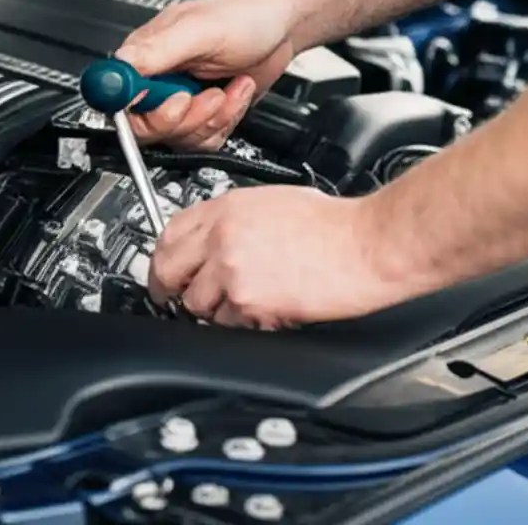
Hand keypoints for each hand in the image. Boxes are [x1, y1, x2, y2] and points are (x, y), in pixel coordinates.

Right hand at [115, 0, 300, 149]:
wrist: (278, 27)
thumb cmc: (244, 17)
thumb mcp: (199, 30)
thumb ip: (157, 50)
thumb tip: (121, 64)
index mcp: (146, 57)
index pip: (121, 98)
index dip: (144, 110)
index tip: (175, 101)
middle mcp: (158, 81)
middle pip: (149, 127)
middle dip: (187, 117)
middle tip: (208, 95)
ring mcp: (180, 100)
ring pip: (179, 137)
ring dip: (211, 118)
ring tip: (225, 89)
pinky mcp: (202, 114)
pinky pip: (203, 139)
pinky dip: (225, 121)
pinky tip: (234, 94)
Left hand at [148, 186, 436, 328]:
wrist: (366, 246)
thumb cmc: (334, 225)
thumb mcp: (273, 202)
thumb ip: (234, 220)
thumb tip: (215, 239)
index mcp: (226, 209)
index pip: (169, 234)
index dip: (162, 257)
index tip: (164, 269)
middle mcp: (222, 238)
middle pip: (168, 271)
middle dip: (169, 290)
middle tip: (174, 299)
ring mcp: (232, 272)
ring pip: (196, 305)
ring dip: (213, 310)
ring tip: (243, 303)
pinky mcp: (248, 303)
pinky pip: (227, 325)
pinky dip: (242, 324)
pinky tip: (265, 310)